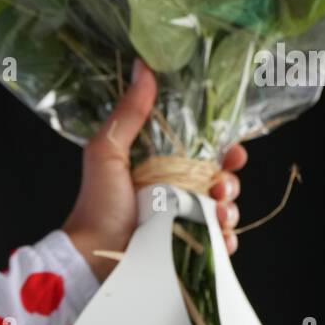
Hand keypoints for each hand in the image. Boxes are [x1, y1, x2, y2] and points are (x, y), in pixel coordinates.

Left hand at [62, 59, 247, 282]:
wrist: (90, 257)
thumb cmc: (96, 205)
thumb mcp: (108, 152)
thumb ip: (130, 113)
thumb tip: (144, 67)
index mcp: (160, 166)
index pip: (204, 152)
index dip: (225, 150)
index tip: (234, 150)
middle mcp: (174, 192)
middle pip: (221, 180)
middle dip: (231, 182)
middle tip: (221, 187)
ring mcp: (182, 223)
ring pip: (225, 211)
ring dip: (230, 210)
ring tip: (218, 214)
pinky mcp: (186, 250)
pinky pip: (219, 243)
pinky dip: (225, 241)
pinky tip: (219, 238)